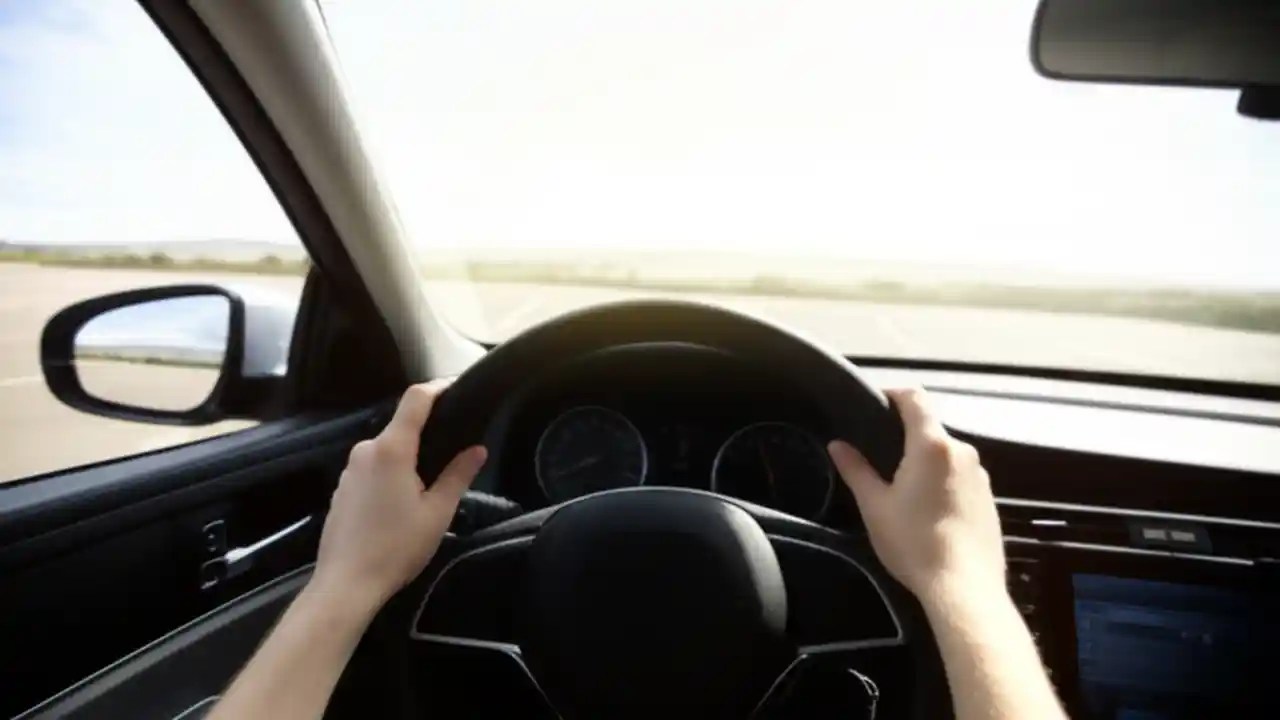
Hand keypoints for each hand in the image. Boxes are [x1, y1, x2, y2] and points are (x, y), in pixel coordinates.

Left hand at [310, 380, 486, 614]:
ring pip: (386, 451)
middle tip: (454, 451)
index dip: (438, 387)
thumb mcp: (437, 512)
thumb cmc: (397, 547)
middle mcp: (366, 451)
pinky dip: (390, 475)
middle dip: (427, 434)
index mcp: (392, 449)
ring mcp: (349, 470)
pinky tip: (401, 503)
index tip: (457, 387)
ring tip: (430, 484)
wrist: (346, 584)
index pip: (416, 400)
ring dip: (408, 459)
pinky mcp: (342, 489)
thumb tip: (477, 449)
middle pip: (402, 428)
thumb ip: (458, 475)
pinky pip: (372, 470)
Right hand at [827, 388, 1004, 605]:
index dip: (894, 394)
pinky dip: (943, 481)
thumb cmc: (913, 542)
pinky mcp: (990, 499)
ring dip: (926, 461)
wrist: (964, 588)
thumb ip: (856, 470)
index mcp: (932, 445)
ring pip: (947, 455)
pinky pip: (961, 477)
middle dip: (907, 436)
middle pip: (931, 429)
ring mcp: (981, 476)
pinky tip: (930, 509)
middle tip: (880, 456)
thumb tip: (837, 445)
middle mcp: (962, 452)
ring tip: (903, 487)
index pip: (915, 399)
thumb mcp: (875, 506)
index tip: (876, 404)